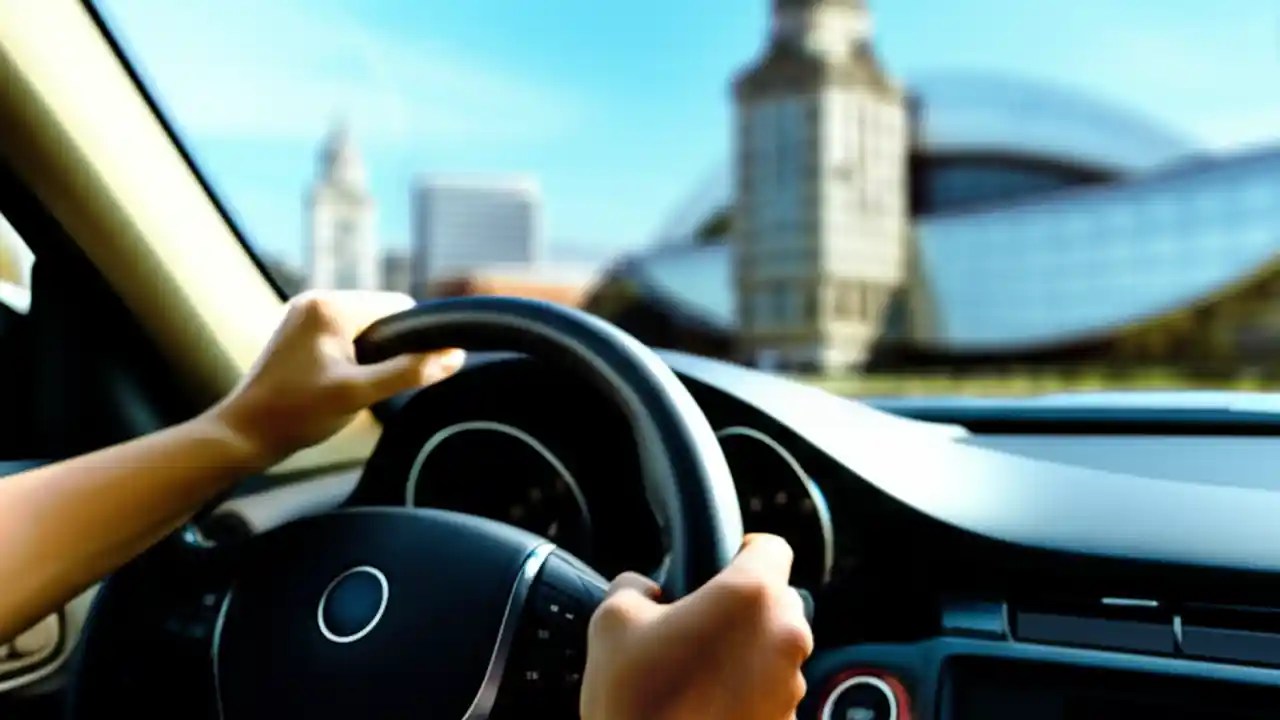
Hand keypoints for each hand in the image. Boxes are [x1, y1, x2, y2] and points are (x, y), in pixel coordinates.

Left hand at [207, 291, 463, 466]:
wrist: (243, 434)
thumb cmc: (296, 413)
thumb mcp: (359, 394)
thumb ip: (409, 372)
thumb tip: (455, 356)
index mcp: (330, 306)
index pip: (398, 306)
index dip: (412, 338)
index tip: (406, 371)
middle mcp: (316, 300)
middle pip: (382, 314)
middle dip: (389, 347)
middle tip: (372, 385)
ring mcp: (305, 314)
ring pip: (365, 326)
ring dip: (372, 353)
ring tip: (354, 386)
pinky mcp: (300, 331)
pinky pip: (345, 333)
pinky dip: (354, 355)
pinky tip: (341, 382)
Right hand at [581, 534, 812, 719]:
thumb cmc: (636, 705)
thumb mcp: (611, 622)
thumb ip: (633, 586)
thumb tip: (643, 589)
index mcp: (751, 598)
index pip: (772, 546)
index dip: (740, 550)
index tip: (717, 565)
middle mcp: (785, 639)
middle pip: (775, 600)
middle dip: (738, 607)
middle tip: (693, 625)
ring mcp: (791, 688)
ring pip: (773, 647)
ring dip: (742, 651)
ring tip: (694, 672)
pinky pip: (770, 690)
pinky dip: (745, 691)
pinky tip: (704, 703)